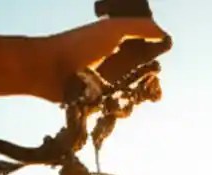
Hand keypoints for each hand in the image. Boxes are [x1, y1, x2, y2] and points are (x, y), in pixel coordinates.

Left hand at [35, 18, 168, 101]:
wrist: (47, 68)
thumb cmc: (79, 45)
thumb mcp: (113, 29)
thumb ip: (140, 27)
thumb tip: (164, 35)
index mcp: (120, 43)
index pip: (148, 52)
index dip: (156, 60)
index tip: (157, 68)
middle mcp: (114, 63)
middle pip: (142, 76)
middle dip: (149, 84)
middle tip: (149, 88)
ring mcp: (105, 83)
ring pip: (131, 94)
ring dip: (136, 98)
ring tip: (131, 98)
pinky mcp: (96, 101)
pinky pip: (114, 109)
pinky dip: (120, 110)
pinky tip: (119, 108)